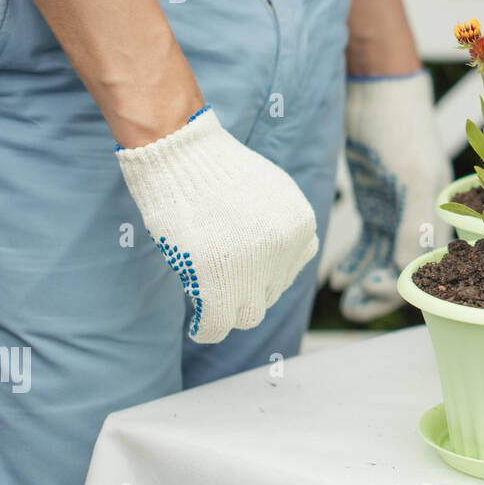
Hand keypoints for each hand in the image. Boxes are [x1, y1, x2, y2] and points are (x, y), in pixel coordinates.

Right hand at [117, 107, 318, 342]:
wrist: (181, 154)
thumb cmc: (214, 168)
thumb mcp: (269, 191)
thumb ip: (277, 226)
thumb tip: (275, 260)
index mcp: (302, 225)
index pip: (291, 266)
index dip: (266, 270)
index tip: (244, 268)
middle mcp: (286, 248)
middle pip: (270, 291)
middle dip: (248, 289)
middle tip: (222, 280)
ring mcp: (255, 268)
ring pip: (248, 314)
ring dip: (231, 309)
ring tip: (210, 301)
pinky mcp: (221, 283)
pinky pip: (218, 325)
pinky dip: (208, 330)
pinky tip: (199, 328)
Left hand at [331, 72, 450, 322]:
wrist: (375, 92)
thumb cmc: (400, 129)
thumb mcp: (412, 176)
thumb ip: (414, 223)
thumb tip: (407, 269)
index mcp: (439, 214)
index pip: (423, 266)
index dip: (399, 286)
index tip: (368, 289)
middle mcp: (420, 217)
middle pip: (403, 269)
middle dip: (379, 293)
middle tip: (351, 308)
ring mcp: (396, 211)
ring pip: (383, 260)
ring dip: (364, 282)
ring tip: (342, 298)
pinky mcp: (375, 204)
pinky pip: (367, 242)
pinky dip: (353, 261)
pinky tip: (335, 277)